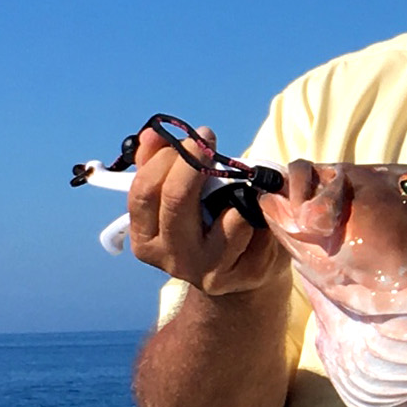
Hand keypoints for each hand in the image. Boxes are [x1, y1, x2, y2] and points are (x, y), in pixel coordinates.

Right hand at [127, 126, 289, 295]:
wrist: (243, 269)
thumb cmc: (207, 222)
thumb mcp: (179, 197)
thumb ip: (160, 163)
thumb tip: (152, 133)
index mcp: (147, 240)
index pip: (144, 193)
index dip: (165, 158)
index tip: (191, 139)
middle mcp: (174, 259)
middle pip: (176, 200)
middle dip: (193, 163)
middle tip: (208, 142)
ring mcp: (212, 270)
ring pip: (227, 216)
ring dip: (238, 190)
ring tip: (242, 183)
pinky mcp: (248, 272)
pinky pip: (259, 227)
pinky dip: (262, 208)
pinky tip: (261, 206)